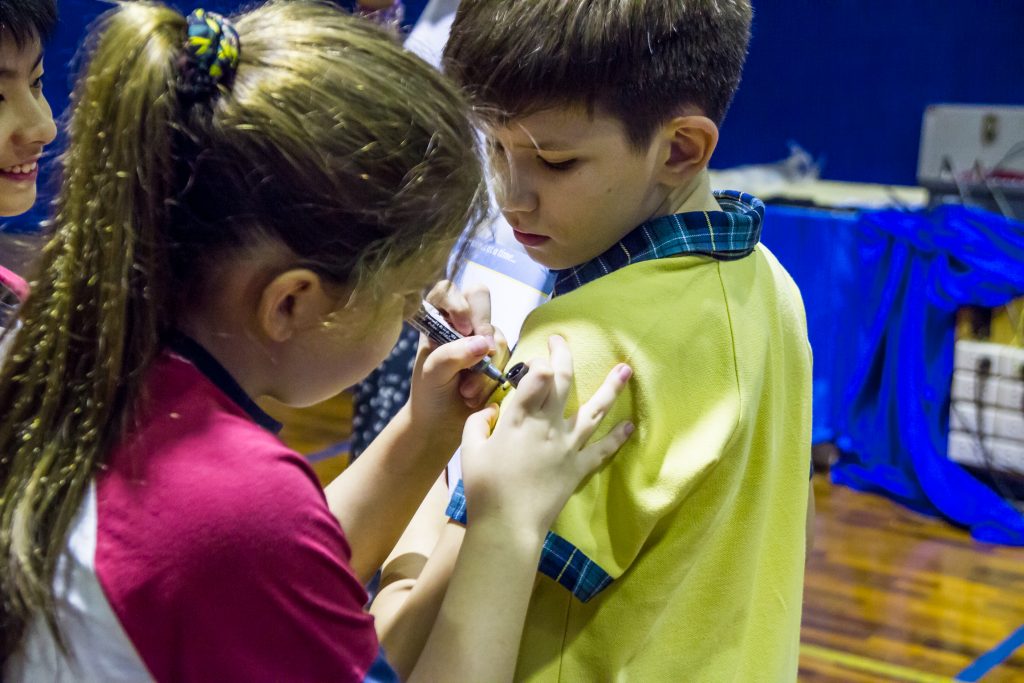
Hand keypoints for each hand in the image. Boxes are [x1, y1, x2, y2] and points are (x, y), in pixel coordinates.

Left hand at [405, 282, 510, 432]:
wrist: (441, 424)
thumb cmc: (429, 394)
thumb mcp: (432, 372)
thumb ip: (452, 354)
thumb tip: (484, 344)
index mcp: (436, 318)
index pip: (448, 289)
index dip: (459, 304)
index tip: (461, 330)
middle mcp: (460, 322)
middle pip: (481, 298)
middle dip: (482, 328)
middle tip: (477, 356)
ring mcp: (481, 339)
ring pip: (496, 335)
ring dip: (484, 367)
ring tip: (467, 391)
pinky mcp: (498, 358)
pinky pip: (508, 358)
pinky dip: (493, 378)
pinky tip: (477, 394)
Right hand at [460, 335, 633, 535]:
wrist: (509, 525)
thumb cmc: (484, 488)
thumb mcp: (469, 450)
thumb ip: (478, 423)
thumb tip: (491, 410)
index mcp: (518, 419)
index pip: (535, 377)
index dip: (539, 361)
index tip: (539, 355)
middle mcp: (547, 425)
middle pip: (563, 382)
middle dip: (564, 356)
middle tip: (563, 341)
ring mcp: (567, 445)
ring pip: (594, 410)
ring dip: (611, 388)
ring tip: (626, 369)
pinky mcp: (578, 467)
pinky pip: (602, 450)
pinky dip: (617, 437)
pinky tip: (630, 425)